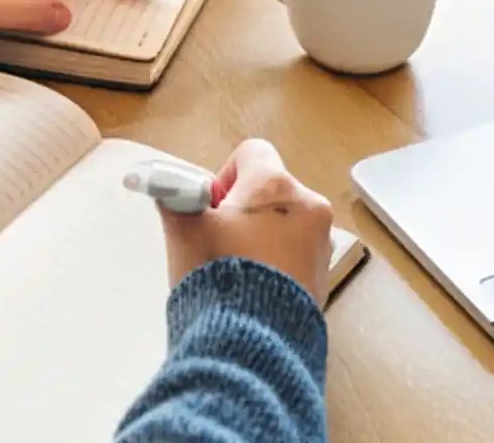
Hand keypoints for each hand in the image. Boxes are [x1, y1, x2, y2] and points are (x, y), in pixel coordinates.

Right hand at [159, 139, 334, 303]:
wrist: (252, 340)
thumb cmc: (218, 274)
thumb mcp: (184, 231)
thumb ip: (176, 199)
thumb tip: (169, 188)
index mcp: (277, 185)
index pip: (252, 153)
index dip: (226, 175)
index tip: (212, 209)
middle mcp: (309, 206)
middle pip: (270, 191)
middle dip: (243, 211)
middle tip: (218, 243)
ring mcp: (322, 243)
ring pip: (284, 224)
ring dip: (261, 237)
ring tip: (236, 271)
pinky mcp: (324, 277)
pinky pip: (295, 256)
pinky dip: (276, 264)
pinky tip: (254, 291)